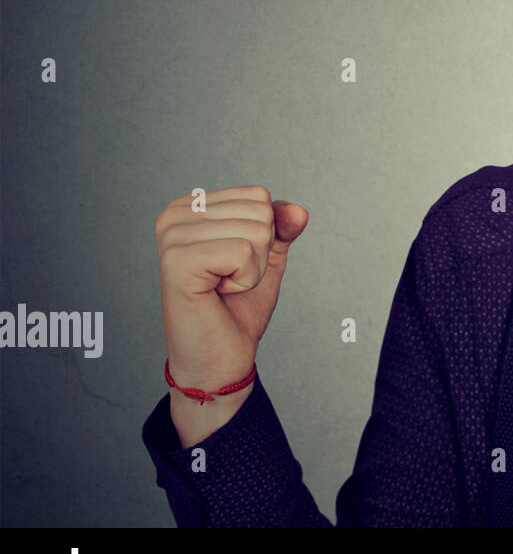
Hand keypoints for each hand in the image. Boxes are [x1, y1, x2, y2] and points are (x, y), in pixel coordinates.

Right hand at [155, 187, 308, 392]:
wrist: (221, 357)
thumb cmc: (238, 306)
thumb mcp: (268, 256)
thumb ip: (283, 226)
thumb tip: (298, 211)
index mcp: (191, 206)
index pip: (259, 196)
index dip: (264, 236)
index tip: (234, 263)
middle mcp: (175, 215)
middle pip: (260, 211)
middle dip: (260, 253)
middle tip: (229, 280)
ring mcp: (172, 237)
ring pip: (256, 232)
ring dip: (253, 269)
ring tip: (222, 287)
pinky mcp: (177, 262)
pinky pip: (245, 252)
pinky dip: (246, 279)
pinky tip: (218, 293)